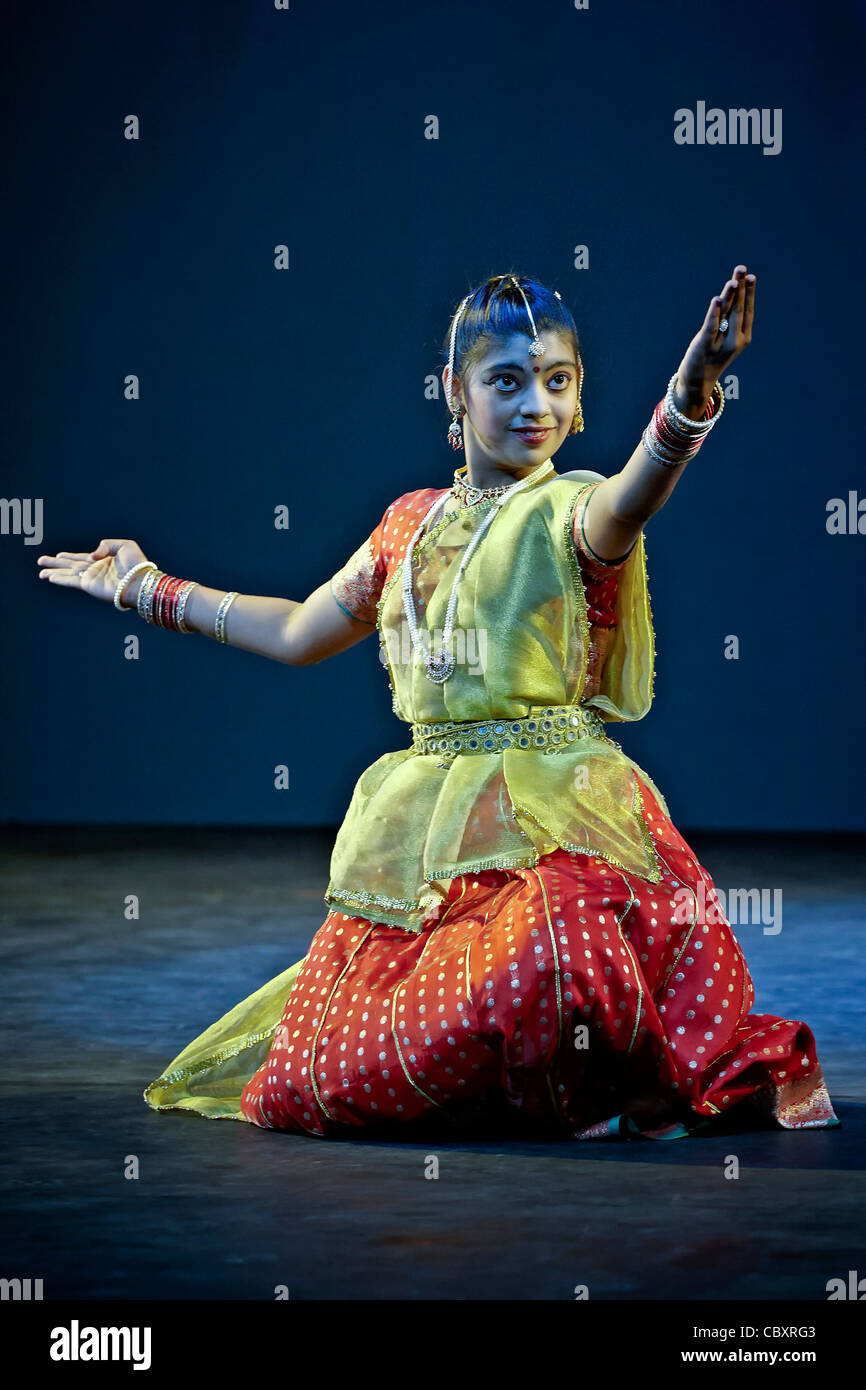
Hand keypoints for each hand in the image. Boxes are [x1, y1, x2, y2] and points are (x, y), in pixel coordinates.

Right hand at [37, 537, 150, 605]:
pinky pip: (71, 581)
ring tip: (41, 573)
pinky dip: (60, 579)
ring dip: (54, 572)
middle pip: (70, 565)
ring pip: (67, 574)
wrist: (140, 581)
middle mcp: (95, 570)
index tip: (59, 554)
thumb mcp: (125, 545)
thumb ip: (106, 544)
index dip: (69, 556)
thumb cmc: (137, 564)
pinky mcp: (89, 585)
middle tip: (41, 561)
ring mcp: (91, 578)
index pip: (82, 558)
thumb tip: (92, 555)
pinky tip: (50, 577)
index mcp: (103, 560)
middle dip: (55, 563)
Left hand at [674, 263, 755, 412]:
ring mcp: (721, 343)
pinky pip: (711, 326)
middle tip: (742, 269)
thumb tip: (733, 292)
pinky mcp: (705, 345)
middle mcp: (735, 340)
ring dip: (730, 296)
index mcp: (743, 336)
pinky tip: (716, 300)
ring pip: (727, 315)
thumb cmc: (712, 354)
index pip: (747, 310)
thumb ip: (729, 318)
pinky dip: (714, 313)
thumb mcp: (724, 335)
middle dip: (741, 288)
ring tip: (733, 281)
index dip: (749, 293)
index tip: (750, 275)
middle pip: (739, 309)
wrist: (698, 380)